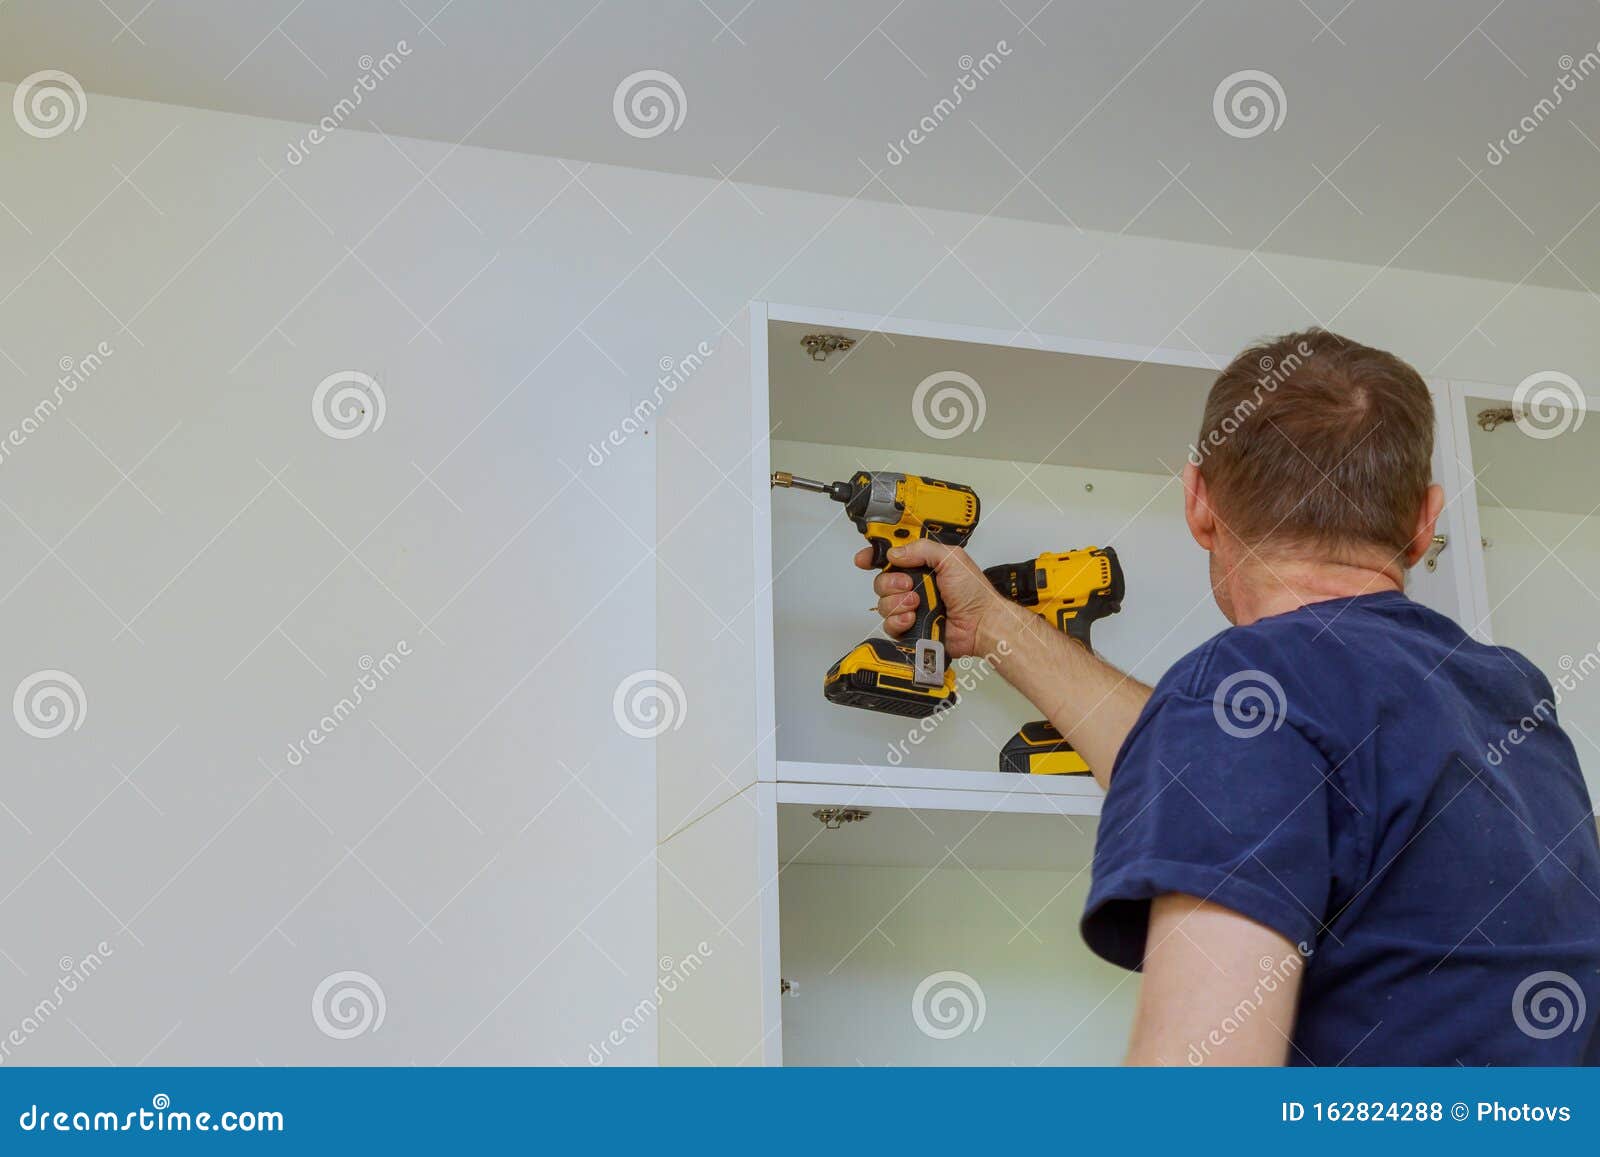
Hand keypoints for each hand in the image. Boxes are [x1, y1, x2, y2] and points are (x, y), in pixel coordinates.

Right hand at [853, 540, 1004, 658]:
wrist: (980, 623)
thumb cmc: (974, 593)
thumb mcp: (951, 558)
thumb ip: (922, 549)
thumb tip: (895, 553)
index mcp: (922, 565)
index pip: (891, 556)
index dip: (874, 556)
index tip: (865, 559)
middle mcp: (914, 585)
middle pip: (881, 580)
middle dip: (891, 582)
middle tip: (909, 584)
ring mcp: (911, 606)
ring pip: (883, 603)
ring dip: (898, 602)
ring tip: (917, 603)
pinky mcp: (909, 626)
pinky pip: (889, 624)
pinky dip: (899, 621)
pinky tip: (912, 618)